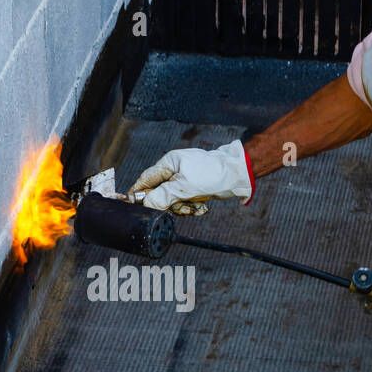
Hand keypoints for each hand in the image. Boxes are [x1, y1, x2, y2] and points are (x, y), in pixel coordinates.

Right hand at [128, 140, 254, 215]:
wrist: (238, 175)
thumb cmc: (213, 174)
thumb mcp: (186, 187)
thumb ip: (164, 196)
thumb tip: (147, 204)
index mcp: (169, 164)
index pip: (146, 179)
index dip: (139, 192)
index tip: (134, 204)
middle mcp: (174, 171)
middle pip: (159, 193)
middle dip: (170, 204)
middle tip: (182, 207)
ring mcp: (183, 180)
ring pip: (172, 201)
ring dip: (183, 208)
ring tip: (196, 206)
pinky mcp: (192, 189)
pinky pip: (183, 203)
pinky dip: (191, 208)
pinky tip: (202, 207)